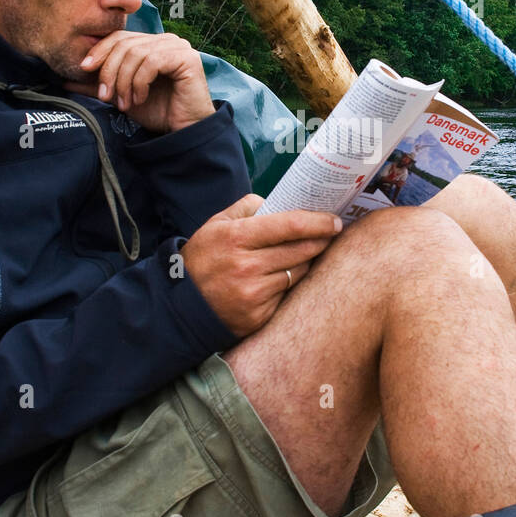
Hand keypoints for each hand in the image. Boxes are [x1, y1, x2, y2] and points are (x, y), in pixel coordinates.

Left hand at [64, 31, 213, 133]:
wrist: (183, 130)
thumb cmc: (157, 112)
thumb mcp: (120, 96)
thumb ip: (97, 86)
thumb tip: (66, 80)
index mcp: (151, 43)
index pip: (119, 37)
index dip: (100, 50)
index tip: (83, 69)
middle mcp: (166, 40)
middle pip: (125, 44)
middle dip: (110, 71)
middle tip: (105, 96)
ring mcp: (178, 46)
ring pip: (136, 53)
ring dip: (124, 81)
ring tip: (124, 103)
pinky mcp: (187, 57)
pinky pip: (152, 61)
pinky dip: (140, 82)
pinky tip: (140, 98)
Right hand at [180, 194, 343, 337]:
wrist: (180, 307)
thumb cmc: (202, 260)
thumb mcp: (215, 225)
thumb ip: (246, 208)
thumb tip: (276, 201)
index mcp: (237, 238)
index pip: (290, 226)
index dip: (318, 222)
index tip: (334, 220)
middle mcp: (247, 266)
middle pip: (301, 250)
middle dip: (321, 240)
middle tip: (331, 234)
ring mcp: (254, 293)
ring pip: (299, 273)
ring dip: (307, 262)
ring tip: (306, 253)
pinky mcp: (259, 315)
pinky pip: (287, 294)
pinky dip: (290, 284)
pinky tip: (285, 277)